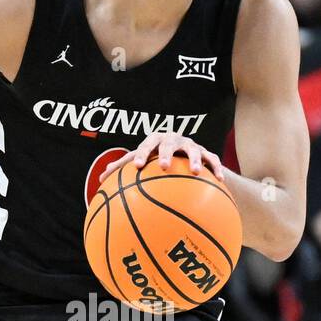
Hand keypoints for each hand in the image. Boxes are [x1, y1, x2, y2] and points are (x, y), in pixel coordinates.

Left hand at [100, 137, 223, 181]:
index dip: (141, 154)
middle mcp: (172, 140)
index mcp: (155, 141)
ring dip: (194, 160)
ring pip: (193, 150)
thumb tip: (100, 179)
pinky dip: (216, 168)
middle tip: (162, 166)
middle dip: (166, 153)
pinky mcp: (206, 153)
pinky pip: (213, 160)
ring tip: (196, 172)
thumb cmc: (156, 159)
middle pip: (168, 143)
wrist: (184, 156)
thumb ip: (123, 168)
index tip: (137, 166)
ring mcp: (190, 146)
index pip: (145, 145)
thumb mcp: (142, 162)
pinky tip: (221, 180)